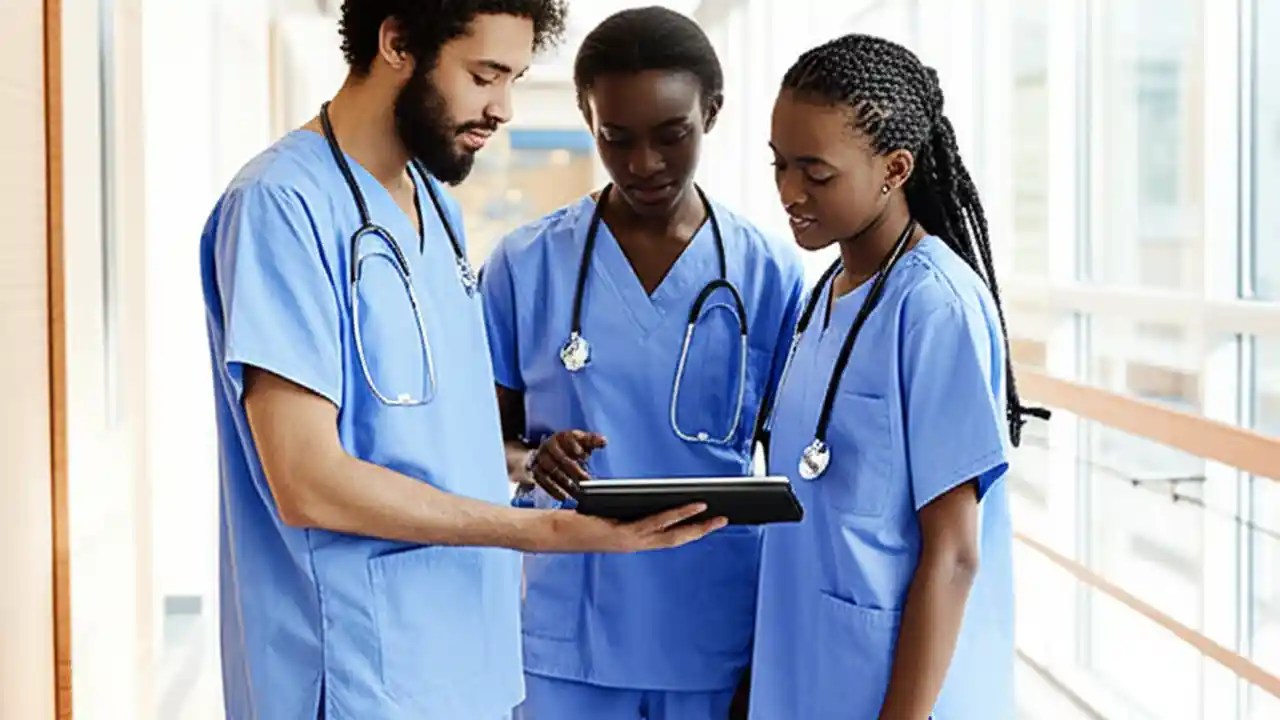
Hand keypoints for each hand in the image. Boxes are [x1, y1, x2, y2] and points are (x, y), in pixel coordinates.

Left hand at [527, 503, 726, 553]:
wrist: (550, 532)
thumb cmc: (574, 521)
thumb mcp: (606, 513)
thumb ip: (626, 509)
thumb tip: (646, 494)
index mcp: (631, 540)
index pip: (667, 537)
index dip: (689, 531)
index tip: (707, 522)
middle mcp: (634, 544)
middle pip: (676, 540)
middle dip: (701, 532)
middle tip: (724, 521)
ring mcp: (630, 541)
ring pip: (671, 535)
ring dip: (696, 526)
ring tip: (715, 516)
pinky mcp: (623, 534)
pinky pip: (656, 524)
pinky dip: (677, 515)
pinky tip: (691, 506)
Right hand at [529, 430, 606, 499]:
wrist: (549, 452)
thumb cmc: (570, 446)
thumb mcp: (581, 441)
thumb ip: (593, 441)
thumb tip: (603, 441)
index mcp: (561, 436)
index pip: (568, 439)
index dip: (575, 447)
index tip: (584, 456)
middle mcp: (549, 445)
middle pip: (560, 458)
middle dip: (574, 470)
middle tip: (586, 480)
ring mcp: (540, 458)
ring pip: (551, 470)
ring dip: (564, 482)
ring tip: (576, 491)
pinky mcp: (536, 470)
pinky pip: (543, 481)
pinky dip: (553, 490)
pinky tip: (563, 497)